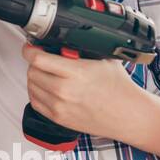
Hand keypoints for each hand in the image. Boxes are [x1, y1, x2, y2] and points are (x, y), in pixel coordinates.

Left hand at [20, 42, 141, 137]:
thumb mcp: (102, 58)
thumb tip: (62, 40)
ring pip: (31, 86)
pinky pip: (35, 102)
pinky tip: (46, 88)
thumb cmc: (119, 88)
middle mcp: (64, 90)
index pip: (38, 58)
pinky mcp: (59, 118)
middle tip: (44, 59)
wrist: (128, 115)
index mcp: (75, 72)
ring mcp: (60, 106)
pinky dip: (37, 92)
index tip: (31, 47)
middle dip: (35, 62)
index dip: (31, 49)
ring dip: (35, 77)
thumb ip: (80, 49)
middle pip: (32, 71)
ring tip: (47, 73)